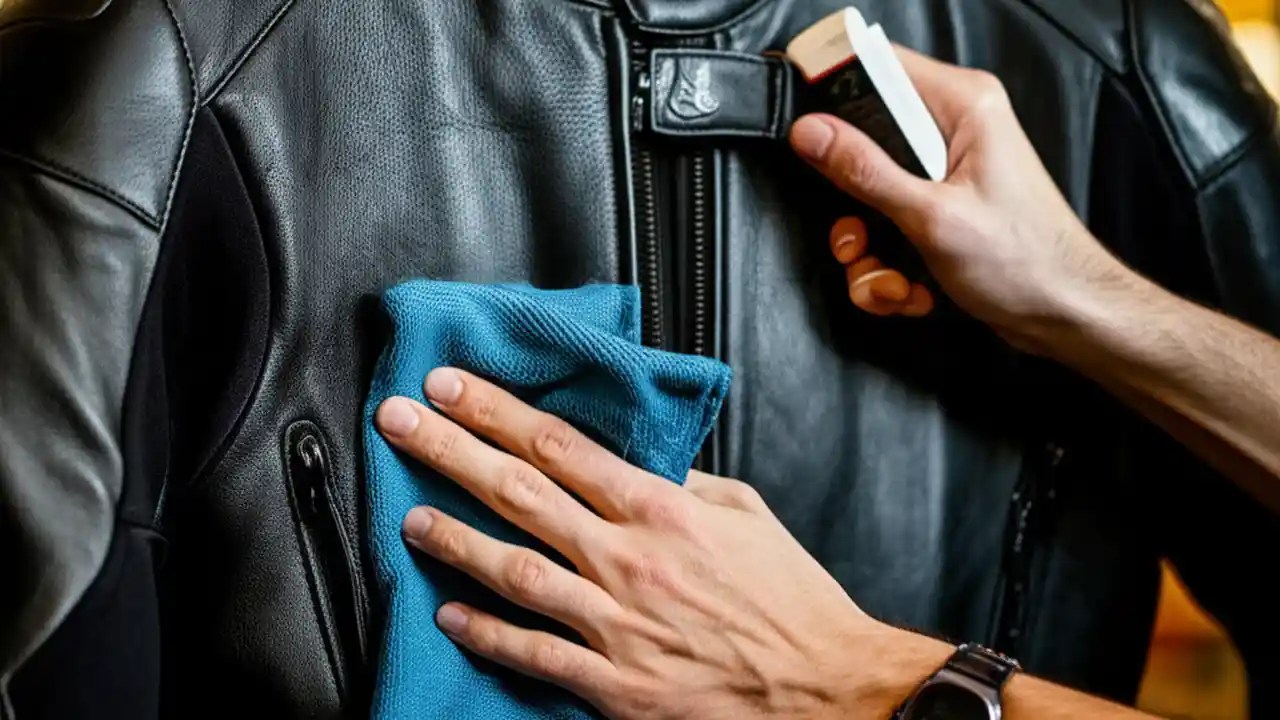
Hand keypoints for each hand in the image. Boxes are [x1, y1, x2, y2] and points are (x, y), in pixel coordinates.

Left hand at [376, 368, 942, 718]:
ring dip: (455, 539)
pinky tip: (449, 613)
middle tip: (400, 421)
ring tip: (410, 515)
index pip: (561, 445)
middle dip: (453, 450)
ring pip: (516, 569)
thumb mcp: (748, 515)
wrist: (830, 688)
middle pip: (522, 492)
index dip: (496, 411)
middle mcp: (631, 559)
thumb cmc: (792, 599)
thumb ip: (685, 482)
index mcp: (664, 509)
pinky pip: (536, 652)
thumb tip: (635, 460)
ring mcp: (618, 624)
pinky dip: (487, 632)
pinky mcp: (616, 685)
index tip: (452, 386)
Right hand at [789, 47, 1130, 352]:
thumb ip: (865, 171)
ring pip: (868, 199)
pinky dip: (891, 270)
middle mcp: (954, 131)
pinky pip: (886, 231)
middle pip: (863, 143)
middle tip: (860, 238)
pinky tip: (914, 291)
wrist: (1064, 317)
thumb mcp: (932, 217)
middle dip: (854, 208)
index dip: (834, 96)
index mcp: (963, 107)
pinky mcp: (938, 211)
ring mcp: (944, 174)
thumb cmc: (1027, 263)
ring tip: (895, 281)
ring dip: (870, 253)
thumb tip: (813, 133)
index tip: (808, 137)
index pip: (878, 68)